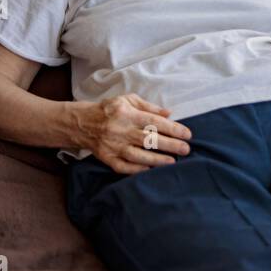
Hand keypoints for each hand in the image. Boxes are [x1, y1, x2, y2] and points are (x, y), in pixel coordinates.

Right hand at [78, 94, 192, 173]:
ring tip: (172, 161)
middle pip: (149, 140)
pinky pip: (125, 167)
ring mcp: (113, 146)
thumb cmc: (110, 110)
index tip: (187, 134)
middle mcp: (120, 130)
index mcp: (127, 114)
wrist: (82, 123)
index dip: (172, 128)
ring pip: (138, 156)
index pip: (154, 122)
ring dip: (157, 160)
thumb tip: (169, 114)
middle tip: (186, 149)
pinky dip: (139, 170)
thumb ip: (149, 107)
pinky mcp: (107, 158)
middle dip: (170, 145)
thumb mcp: (128, 100)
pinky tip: (152, 170)